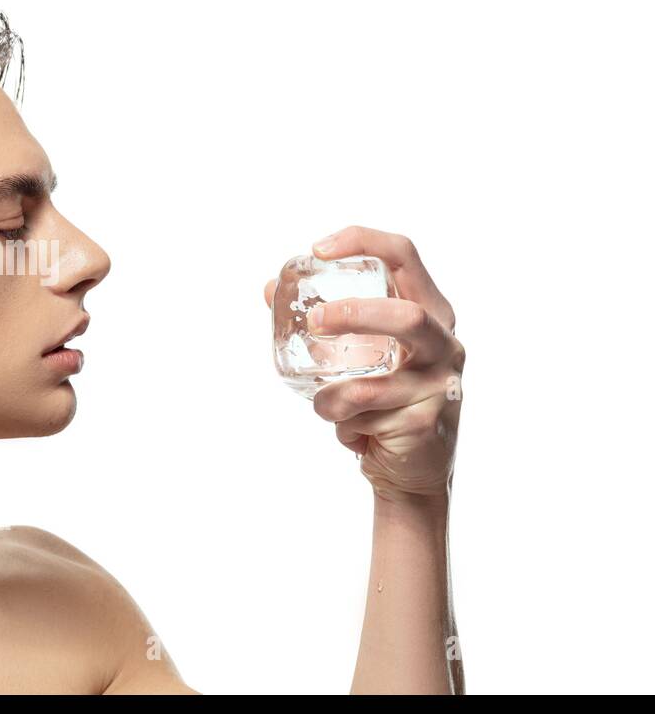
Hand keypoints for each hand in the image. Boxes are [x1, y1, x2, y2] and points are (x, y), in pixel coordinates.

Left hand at [263, 226, 465, 502]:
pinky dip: (339, 421)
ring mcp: (441, 385)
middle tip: (314, 321)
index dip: (363, 242)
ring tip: (325, 405)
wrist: (409, 471)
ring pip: (370, 384)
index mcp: (430, 313)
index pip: (405, 257)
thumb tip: (269, 289)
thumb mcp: (355, 353)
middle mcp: (444, 344)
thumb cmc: (381, 402)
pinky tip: (350, 431)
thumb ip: (322, 323)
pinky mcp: (425, 424)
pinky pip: (362, 417)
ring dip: (332, 397)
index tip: (318, 250)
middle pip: (406, 316)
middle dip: (353, 315)